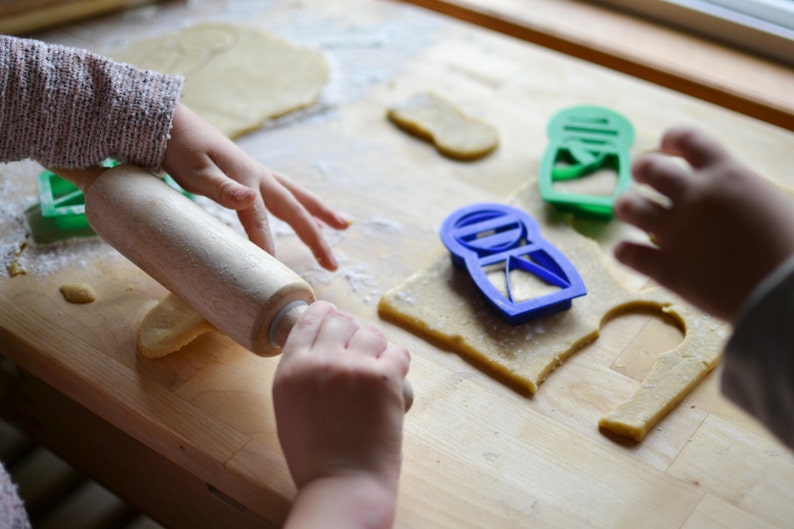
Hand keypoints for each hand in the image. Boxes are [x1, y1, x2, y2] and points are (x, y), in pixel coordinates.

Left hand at [162, 103, 349, 269]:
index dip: (267, 245)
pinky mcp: (254, 175)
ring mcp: (259, 175)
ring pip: (298, 197)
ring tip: (343, 226)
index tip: (274, 271)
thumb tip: (249, 198)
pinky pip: (288, 193)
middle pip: (295, 210)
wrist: (171, 123)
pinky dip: (304, 205)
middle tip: (333, 264)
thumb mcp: (194, 171)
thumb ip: (222, 187)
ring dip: (321, 214)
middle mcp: (260, 177)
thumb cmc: (179, 149)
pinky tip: (308, 215)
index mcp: (246, 179)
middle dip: (316, 238)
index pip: (260, 220)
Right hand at [273, 301, 408, 487]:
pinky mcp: (384, 377)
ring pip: (372, 332)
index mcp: (291, 368)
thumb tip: (322, 340)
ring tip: (375, 367)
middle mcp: (321, 361)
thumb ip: (301, 370)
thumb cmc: (315, 454)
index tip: (335, 319)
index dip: (327, 314)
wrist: (342, 483)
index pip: (310, 318)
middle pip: (342, 320)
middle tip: (359, 350)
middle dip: (352, 331)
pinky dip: (398, 362)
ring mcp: (354, 366)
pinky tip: (392, 377)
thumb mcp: (288, 405)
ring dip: (376, 346)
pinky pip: (398, 352)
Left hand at [614, 126, 793, 320]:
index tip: (667, 147)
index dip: (670, 139)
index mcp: (727, 174)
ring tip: (631, 210)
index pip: (686, 138)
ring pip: (628, 206)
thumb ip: (742, 191)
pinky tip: (628, 252)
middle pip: (648, 168)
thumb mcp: (771, 201)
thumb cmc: (793, 248)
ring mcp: (676, 232)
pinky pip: (626, 252)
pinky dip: (623, 250)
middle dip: (641, 170)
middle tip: (642, 180)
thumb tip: (732, 191)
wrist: (789, 292)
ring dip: (626, 205)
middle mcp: (695, 197)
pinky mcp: (667, 268)